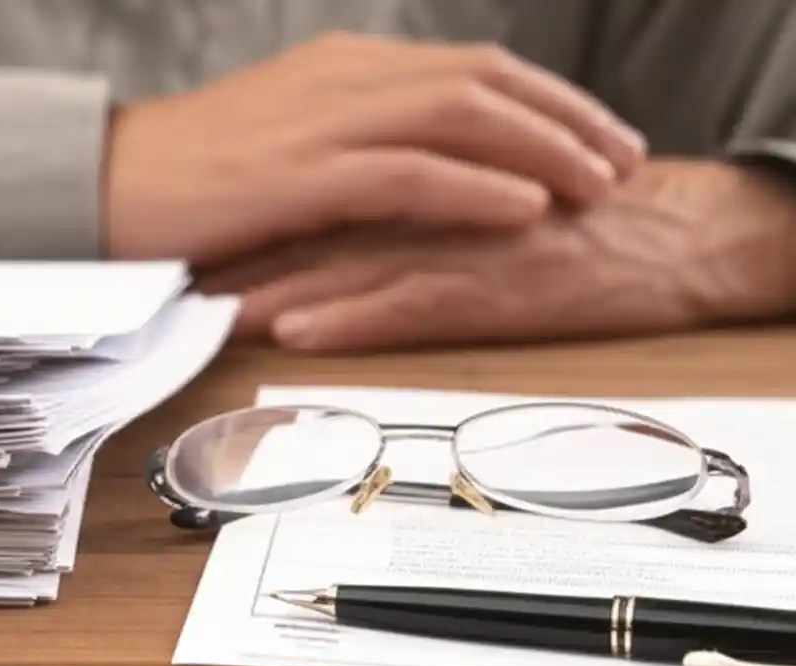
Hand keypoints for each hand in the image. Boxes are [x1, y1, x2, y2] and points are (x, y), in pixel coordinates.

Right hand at [103, 32, 646, 263]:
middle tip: (623, 157)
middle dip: (567, 117)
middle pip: (483, 80)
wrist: (99, 187)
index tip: (593, 133)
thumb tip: (417, 167)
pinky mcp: (298, 174)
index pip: (466, 68)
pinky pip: (411, 172)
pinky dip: (477, 186)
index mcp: (340, 69)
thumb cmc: (184, 178)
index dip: (543, 98)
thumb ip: (349, 142)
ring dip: (543, 149)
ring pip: (462, 116)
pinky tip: (526, 208)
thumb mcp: (280, 143)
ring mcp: (320, 121)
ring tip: (599, 184)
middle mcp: (340, 79)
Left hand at [196, 161, 795, 351]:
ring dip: (268, 291)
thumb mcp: (461, 197)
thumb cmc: (558, 218)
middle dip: (234, 256)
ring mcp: (444, 245)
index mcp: (407, 178)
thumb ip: (397, 205)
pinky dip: (347, 317)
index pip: (308, 195)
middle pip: (304, 229)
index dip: (243, 217)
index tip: (185, 238)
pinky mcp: (480, 287)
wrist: (651, 236)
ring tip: (205, 312)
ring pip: (338, 266)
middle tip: (170, 278)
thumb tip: (328, 236)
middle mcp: (415, 206)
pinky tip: (298, 330)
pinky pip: (402, 303)